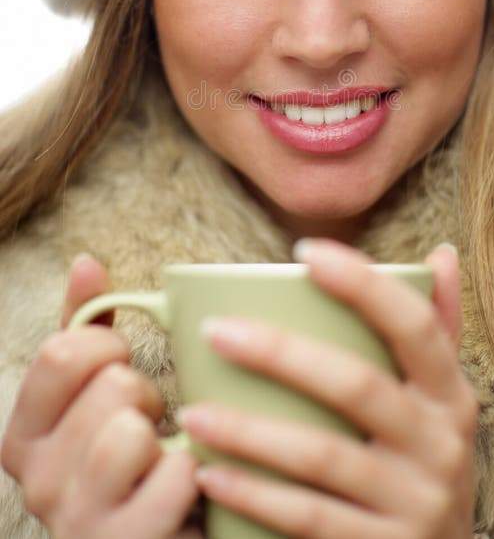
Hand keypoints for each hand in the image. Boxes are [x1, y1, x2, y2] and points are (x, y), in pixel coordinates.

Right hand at [0, 255, 200, 538]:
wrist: (156, 534)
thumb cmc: (128, 457)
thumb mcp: (96, 389)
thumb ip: (86, 327)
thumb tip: (86, 261)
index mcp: (23, 437)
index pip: (62, 353)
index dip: (107, 345)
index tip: (119, 364)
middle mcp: (38, 484)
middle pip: (110, 387)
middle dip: (144, 393)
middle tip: (146, 422)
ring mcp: (79, 523)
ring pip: (132, 432)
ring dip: (165, 434)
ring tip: (160, 454)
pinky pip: (173, 478)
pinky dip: (190, 472)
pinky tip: (183, 485)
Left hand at [180, 240, 477, 538]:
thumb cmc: (423, 458)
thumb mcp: (443, 399)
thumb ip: (438, 328)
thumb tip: (439, 254)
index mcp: (451, 395)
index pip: (415, 324)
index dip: (363, 284)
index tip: (304, 251)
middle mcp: (441, 446)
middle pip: (356, 385)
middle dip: (280, 353)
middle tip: (215, 330)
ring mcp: (415, 503)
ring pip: (322, 456)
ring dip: (248, 432)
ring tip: (193, 413)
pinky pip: (307, 519)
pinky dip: (254, 496)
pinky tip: (210, 475)